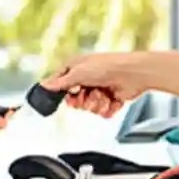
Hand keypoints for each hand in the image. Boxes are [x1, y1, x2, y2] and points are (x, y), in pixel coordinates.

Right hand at [39, 52, 156, 117]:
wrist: (134, 73)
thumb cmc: (108, 66)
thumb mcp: (79, 73)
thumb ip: (60, 82)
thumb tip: (44, 85)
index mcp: (77, 68)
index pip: (62, 84)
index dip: (63, 93)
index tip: (67, 97)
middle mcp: (88, 78)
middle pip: (76, 100)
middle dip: (83, 101)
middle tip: (88, 96)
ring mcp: (100, 89)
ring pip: (90, 108)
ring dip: (96, 104)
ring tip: (103, 96)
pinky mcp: (111, 99)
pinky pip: (103, 112)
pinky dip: (108, 109)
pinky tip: (112, 101)